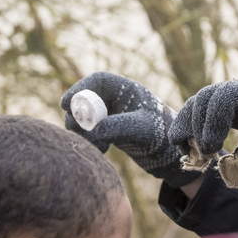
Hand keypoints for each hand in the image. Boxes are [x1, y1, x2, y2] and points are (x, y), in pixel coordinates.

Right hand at [61, 73, 192, 187]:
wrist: (172, 157)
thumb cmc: (162, 137)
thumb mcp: (142, 130)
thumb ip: (119, 127)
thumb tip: (96, 129)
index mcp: (127, 90)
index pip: (98, 81)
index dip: (79, 89)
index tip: (65, 104)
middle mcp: (118, 100)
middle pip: (87, 98)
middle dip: (77, 114)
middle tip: (77, 129)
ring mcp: (113, 115)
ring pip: (86, 116)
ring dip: (83, 130)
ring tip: (99, 146)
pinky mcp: (111, 130)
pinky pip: (91, 130)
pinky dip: (90, 139)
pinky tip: (103, 150)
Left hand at [170, 69, 237, 186]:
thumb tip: (230, 175)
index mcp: (231, 106)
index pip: (196, 110)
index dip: (187, 130)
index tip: (191, 154)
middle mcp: (231, 94)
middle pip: (195, 103)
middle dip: (185, 127)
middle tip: (190, 154)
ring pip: (203, 100)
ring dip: (197, 127)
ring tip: (203, 152)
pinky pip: (222, 102)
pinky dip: (213, 124)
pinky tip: (213, 145)